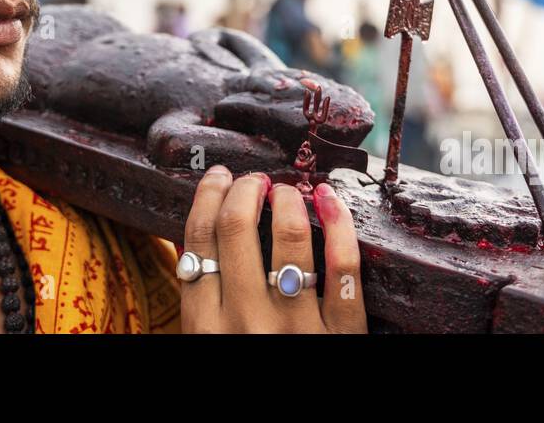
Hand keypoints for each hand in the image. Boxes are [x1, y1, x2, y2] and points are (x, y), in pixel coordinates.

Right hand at [178, 166, 366, 332]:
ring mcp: (296, 329)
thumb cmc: (245, 365)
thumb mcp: (207, 344)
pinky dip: (339, 222)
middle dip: (245, 189)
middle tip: (254, 180)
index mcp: (204, 327)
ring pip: (290, 237)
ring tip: (287, 189)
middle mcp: (246, 323)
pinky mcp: (343, 336)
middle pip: (236, 229)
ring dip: (287, 198)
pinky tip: (329, 199)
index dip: (208, 196)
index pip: (198, 240)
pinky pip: (345, 267)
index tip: (219, 178)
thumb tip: (200, 235)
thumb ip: (202, 300)